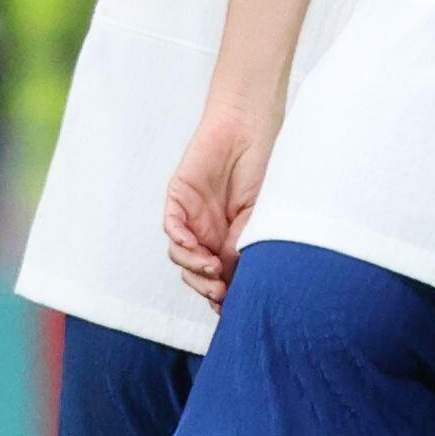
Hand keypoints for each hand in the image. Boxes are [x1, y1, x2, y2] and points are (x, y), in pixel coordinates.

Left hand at [161, 98, 272, 306]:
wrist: (249, 128)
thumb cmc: (262, 166)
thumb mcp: (259, 214)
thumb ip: (242, 244)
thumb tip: (232, 278)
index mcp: (230, 238)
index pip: (220, 274)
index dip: (222, 294)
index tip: (230, 307)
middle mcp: (208, 232)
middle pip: (196, 272)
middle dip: (206, 288)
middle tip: (220, 294)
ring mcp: (192, 217)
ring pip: (181, 255)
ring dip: (193, 267)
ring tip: (211, 267)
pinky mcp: (178, 199)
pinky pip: (172, 228)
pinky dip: (180, 241)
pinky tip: (193, 247)